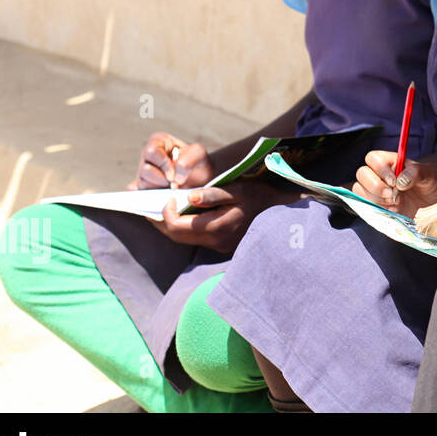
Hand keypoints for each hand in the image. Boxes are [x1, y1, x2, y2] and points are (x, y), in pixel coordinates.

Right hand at [130, 133, 213, 189]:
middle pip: (145, 169)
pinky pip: (142, 194)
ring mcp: (144, 172)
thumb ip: (188, 160)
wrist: (202, 179)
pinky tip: (165, 193)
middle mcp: (148, 156)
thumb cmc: (198, 163)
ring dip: (160, 188)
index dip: (163, 164)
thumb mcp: (199, 154)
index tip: (175, 173)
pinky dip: (155, 196)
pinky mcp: (144, 187)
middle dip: (162, 179)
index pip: (152, 152)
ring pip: (143, 183)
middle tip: (175, 182)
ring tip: (172, 186)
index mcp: (158, 142)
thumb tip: (175, 177)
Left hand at [150, 180, 295, 252]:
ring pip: (184, 240)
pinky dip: (184, 227)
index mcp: (217, 227)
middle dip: (161, 221)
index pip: (177, 227)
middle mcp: (216, 241)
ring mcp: (219, 246)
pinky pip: (195, 239)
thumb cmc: (259, 195)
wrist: (281, 211)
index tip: (166, 198)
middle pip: (176, 237)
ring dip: (171, 225)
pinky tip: (184, 214)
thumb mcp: (237, 189)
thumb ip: (212, 194)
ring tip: (165, 208)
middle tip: (155, 204)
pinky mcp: (221, 246)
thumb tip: (187, 198)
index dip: (165, 213)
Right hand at [354, 151, 436, 217]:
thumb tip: (400, 180)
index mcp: (392, 163)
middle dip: (376, 186)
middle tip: (394, 196)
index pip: (373, 158)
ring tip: (396, 203)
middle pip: (361, 174)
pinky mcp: (376, 207)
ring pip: (359, 190)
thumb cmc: (433, 186)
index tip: (394, 182)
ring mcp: (376, 192)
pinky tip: (393, 212)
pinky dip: (376, 209)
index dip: (380, 169)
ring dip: (376, 199)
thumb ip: (418, 172)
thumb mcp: (432, 175)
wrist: (436, 207)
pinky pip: (364, 206)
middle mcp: (380, 176)